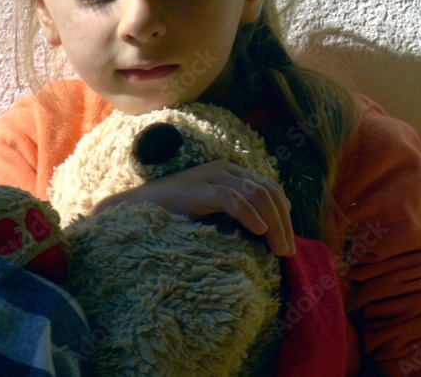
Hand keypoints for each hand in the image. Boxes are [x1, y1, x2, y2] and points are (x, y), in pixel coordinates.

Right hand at [87, 160, 294, 255]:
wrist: (132, 212)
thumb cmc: (173, 217)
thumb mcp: (212, 215)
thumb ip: (237, 216)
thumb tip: (270, 234)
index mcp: (231, 173)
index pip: (271, 189)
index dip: (285, 216)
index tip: (289, 243)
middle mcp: (224, 169)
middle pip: (268, 191)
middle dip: (284, 222)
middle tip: (288, 252)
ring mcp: (208, 176)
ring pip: (256, 194)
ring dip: (273, 223)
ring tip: (278, 248)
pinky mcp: (195, 189)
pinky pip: (230, 198)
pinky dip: (249, 214)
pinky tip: (259, 231)